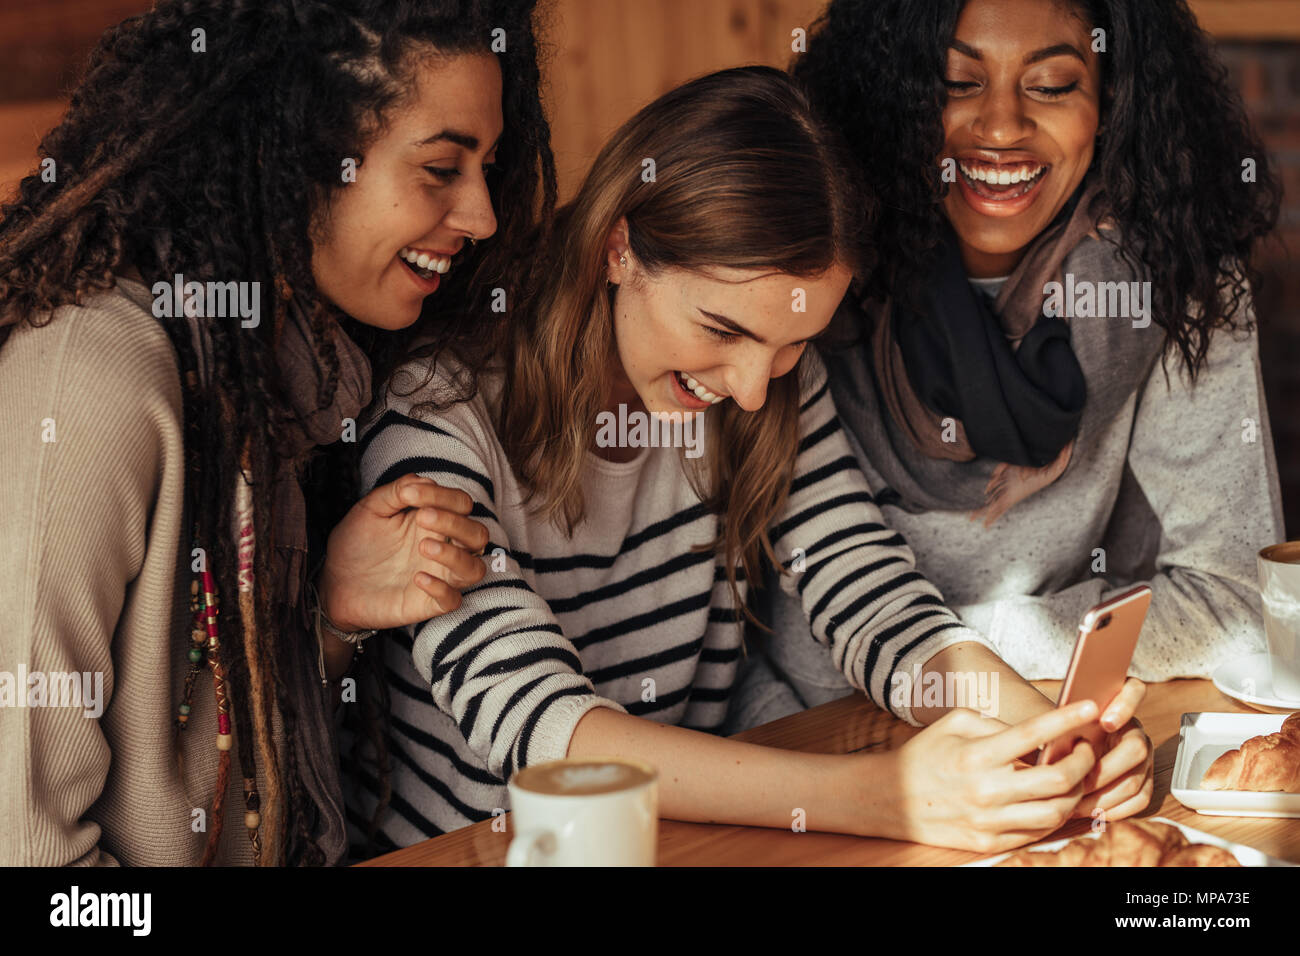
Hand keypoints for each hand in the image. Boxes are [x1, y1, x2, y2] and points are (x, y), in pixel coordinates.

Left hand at [318, 474, 488, 632]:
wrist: (332, 583)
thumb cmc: (356, 543)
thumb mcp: (370, 509)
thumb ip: (395, 492)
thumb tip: (421, 480)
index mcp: (435, 522)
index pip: (461, 503)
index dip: (442, 495)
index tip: (409, 493)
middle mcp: (444, 547)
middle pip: (478, 534)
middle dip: (456, 523)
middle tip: (423, 517)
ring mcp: (439, 576)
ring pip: (475, 569)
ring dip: (456, 556)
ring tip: (423, 547)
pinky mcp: (428, 604)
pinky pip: (453, 600)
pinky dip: (441, 588)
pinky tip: (418, 578)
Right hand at [881, 700, 1100, 853]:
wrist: (890, 799)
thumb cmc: (925, 754)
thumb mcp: (954, 723)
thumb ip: (996, 723)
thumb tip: (1037, 733)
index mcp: (976, 755)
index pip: (1033, 734)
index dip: (1067, 719)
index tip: (1091, 708)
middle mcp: (986, 790)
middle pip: (1058, 780)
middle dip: (1083, 761)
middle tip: (1085, 748)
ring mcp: (989, 820)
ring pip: (1056, 811)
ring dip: (1075, 791)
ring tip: (1073, 776)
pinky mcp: (989, 841)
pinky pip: (1039, 832)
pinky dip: (1055, 813)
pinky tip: (1053, 798)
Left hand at [1068, 678, 1153, 821]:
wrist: (1060, 758)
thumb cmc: (1054, 738)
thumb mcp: (1054, 727)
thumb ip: (1059, 724)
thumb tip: (1053, 743)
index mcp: (1116, 705)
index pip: (1135, 690)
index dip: (1126, 705)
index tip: (1105, 722)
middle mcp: (1135, 730)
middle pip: (1136, 748)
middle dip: (1104, 769)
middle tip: (1077, 781)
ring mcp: (1143, 758)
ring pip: (1135, 778)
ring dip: (1104, 794)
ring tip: (1076, 802)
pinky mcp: (1144, 782)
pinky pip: (1139, 799)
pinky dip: (1115, 809)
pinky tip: (1091, 811)